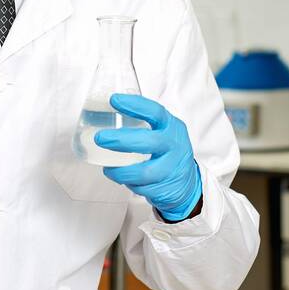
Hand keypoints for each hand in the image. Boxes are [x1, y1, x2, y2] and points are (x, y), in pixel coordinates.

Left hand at [94, 94, 202, 221]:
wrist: (187, 183)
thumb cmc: (167, 152)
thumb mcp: (162, 132)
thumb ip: (142, 123)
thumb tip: (107, 110)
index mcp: (172, 127)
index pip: (155, 112)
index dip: (135, 105)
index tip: (114, 100)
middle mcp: (174, 146)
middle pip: (148, 142)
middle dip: (121, 140)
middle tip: (100, 138)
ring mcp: (172, 169)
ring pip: (143, 172)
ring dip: (121, 172)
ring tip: (109, 169)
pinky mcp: (166, 189)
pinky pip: (143, 188)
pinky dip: (129, 184)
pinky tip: (124, 179)